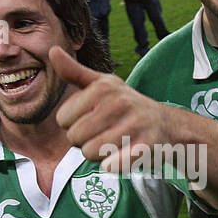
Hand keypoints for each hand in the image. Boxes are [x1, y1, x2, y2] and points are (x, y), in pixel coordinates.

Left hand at [51, 46, 170, 169]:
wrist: (166, 124)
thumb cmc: (125, 104)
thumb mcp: (102, 84)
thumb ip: (74, 71)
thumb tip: (52, 51)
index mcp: (103, 87)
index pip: (63, 119)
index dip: (74, 124)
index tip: (91, 119)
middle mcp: (118, 103)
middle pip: (74, 138)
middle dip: (85, 140)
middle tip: (104, 132)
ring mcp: (133, 125)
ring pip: (90, 153)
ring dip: (98, 154)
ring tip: (114, 142)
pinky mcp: (144, 147)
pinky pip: (110, 166)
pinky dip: (112, 165)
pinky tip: (121, 154)